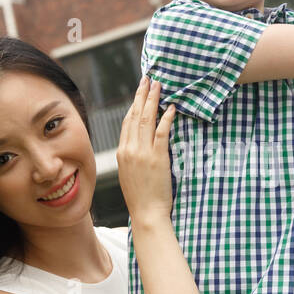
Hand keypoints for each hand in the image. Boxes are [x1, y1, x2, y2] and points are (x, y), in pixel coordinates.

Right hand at [116, 76, 175, 222]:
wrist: (146, 214)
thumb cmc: (141, 198)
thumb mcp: (129, 174)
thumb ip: (132, 157)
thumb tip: (138, 145)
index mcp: (122, 153)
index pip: (127, 122)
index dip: (134, 104)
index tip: (140, 91)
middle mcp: (129, 150)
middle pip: (135, 116)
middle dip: (142, 95)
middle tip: (148, 79)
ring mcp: (142, 153)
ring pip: (146, 120)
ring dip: (153, 101)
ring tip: (159, 86)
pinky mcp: (157, 158)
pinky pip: (161, 133)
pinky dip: (166, 118)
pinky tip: (171, 108)